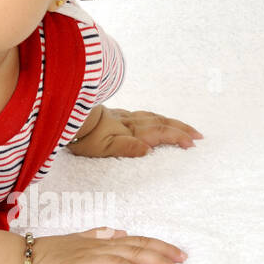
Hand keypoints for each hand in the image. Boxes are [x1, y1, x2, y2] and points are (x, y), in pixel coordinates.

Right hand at [26, 227, 186, 263]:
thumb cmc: (50, 251)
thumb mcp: (78, 238)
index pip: (136, 241)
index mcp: (100, 243)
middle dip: (158, 261)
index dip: (160, 247)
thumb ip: (99, 235)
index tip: (181, 255)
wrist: (21, 256)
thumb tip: (120, 231)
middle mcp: (95, 249)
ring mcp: (80, 260)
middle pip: (132, 252)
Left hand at [67, 106, 201, 157]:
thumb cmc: (81, 136)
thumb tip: (149, 149)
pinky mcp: (114, 115)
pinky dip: (154, 117)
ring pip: (152, 117)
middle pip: (160, 123)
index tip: (193, 144)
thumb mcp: (102, 147)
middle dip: (180, 129)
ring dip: (170, 122)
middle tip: (198, 136)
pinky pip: (141, 115)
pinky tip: (153, 119)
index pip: (159, 132)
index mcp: (128, 131)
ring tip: (183, 128)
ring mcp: (121, 117)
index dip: (177, 137)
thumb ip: (126, 147)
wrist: (64, 117)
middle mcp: (128, 122)